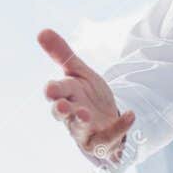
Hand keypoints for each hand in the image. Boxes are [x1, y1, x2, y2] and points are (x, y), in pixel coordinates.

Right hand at [39, 28, 135, 163]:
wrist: (106, 120)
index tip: (50, 88)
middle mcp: (71, 114)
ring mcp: (84, 130)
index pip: (56, 92)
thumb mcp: (79, 72)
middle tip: (61, 105)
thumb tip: (42, 30)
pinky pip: (108, 138)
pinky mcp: (100, 142)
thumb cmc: (87, 96)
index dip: (53, 91)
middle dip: (60, 110)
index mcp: (66, 95)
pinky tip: (130, 115)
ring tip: (86, 114)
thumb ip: (62, 54)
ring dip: (81, 122)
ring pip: (79, 129)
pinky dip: (120, 127)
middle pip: (61, 114)